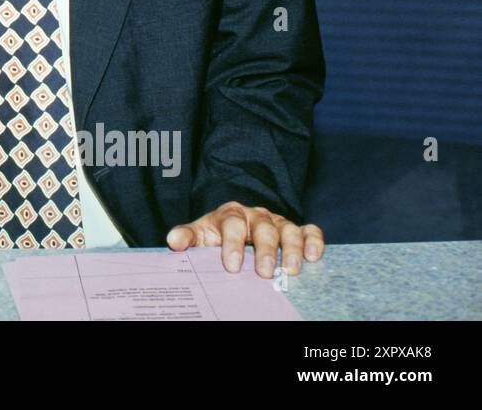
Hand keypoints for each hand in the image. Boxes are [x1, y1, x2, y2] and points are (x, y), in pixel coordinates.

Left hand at [166, 201, 324, 277]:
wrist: (235, 225)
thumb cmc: (217, 234)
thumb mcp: (200, 234)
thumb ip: (187, 236)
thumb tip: (173, 241)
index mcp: (230, 214)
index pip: (232, 224)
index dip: (232, 244)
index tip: (233, 266)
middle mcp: (256, 215)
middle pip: (263, 227)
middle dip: (264, 250)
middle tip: (264, 272)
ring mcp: (277, 222)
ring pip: (288, 229)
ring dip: (291, 249)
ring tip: (291, 270)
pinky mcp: (295, 230)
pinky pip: (309, 230)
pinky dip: (313, 241)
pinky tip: (313, 256)